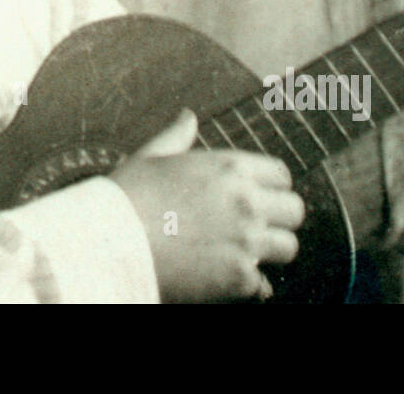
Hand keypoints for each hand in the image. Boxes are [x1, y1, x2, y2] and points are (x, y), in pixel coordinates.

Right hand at [110, 109, 303, 301]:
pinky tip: (228, 280)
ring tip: (242, 254)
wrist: (108, 244)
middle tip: (253, 228)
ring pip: (287, 247)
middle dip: (278, 219)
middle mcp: (247, 201)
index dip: (270, 188)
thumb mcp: (151, 157)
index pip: (281, 175)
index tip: (256, 199)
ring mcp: (247, 241)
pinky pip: (264, 285)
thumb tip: (188, 117)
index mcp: (230, 167)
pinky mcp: (239, 278)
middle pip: (294, 211)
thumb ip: (177, 137)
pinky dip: (250, 286)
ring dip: (267, 252)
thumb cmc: (126, 199)